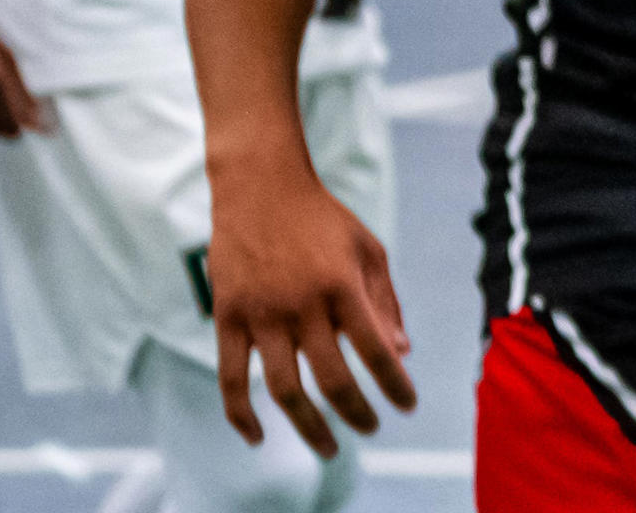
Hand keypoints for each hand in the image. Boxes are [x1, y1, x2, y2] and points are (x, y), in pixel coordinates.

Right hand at [207, 153, 414, 458]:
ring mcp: (262, 314)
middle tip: (369, 431)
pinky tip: (257, 438)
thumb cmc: (323, 219)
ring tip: (328, 447)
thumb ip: (386, 302)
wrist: (261, 187)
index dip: (395, 384)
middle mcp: (304, 303)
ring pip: (285, 389)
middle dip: (356, 414)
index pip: (376, 349)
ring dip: (308, 426)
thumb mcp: (367, 249)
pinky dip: (241, 416)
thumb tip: (402, 354)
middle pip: (333, 378)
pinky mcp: (227, 318)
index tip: (408, 407)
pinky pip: (231, 379)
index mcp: (344, 284)